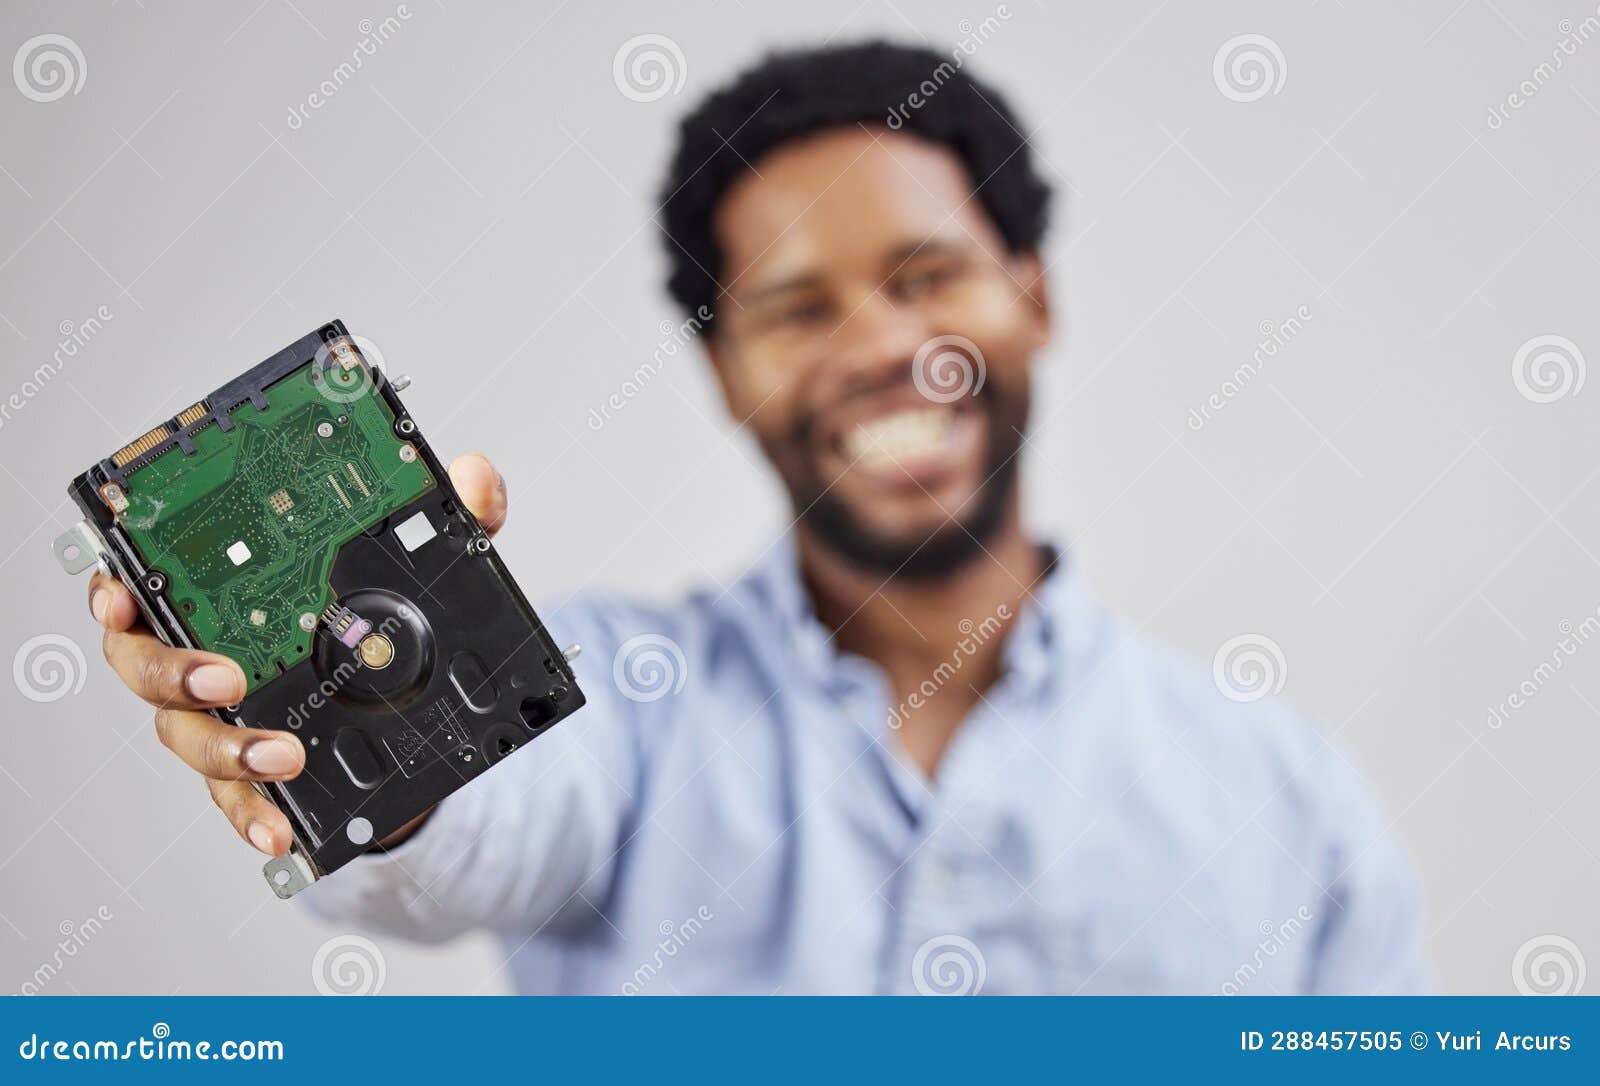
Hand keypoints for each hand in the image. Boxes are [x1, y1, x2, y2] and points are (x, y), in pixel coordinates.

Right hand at [88, 452, 509, 855]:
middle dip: (173, 673)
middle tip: (224, 676)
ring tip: (282, 754)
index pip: (145, 583)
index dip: (117, 588)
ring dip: (228, 749)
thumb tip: (476, 478)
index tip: (121, 595)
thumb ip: (450, 514)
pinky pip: (238, 803)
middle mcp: (202, 659)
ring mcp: (222, 721)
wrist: (409, 713)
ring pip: (190, 739)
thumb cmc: (383, 620)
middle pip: (147, 667)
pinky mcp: (255, 778)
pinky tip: (281, 833)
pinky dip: (255, 819)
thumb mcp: (427, 559)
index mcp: (222, 595)